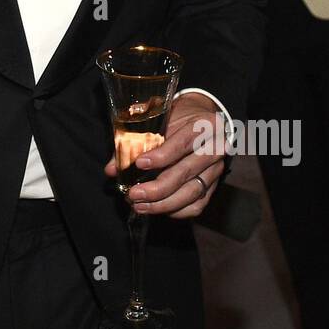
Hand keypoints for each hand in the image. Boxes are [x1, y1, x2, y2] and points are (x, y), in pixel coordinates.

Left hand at [103, 93, 224, 219]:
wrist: (202, 120)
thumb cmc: (178, 117)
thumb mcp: (160, 119)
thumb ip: (136, 141)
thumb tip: (112, 169)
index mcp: (204, 125)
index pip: (183, 142)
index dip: (161, 156)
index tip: (139, 164)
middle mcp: (215, 148)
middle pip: (187, 172)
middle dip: (158, 188)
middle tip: (134, 194)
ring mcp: (216, 169)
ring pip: (192, 193)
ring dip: (163, 204)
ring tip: (140, 206)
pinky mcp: (214, 185)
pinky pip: (197, 204)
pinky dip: (176, 210)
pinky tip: (156, 208)